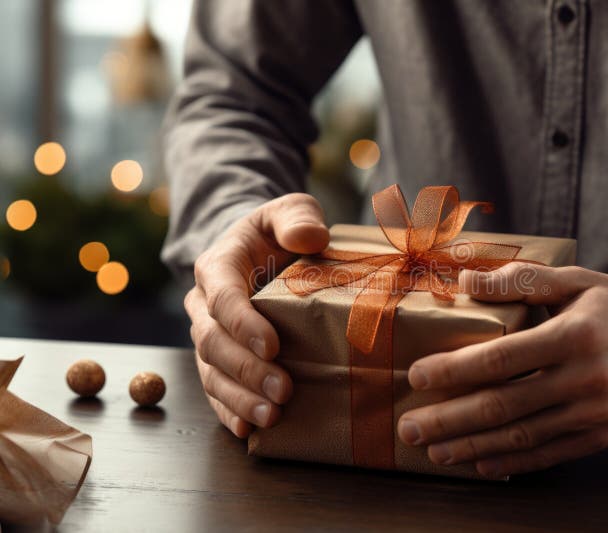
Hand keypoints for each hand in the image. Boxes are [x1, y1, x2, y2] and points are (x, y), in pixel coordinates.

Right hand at [185, 193, 328, 437]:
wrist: (258, 251)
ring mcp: (209, 335)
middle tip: (283, 391)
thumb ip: (297, 217)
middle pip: (213, 342)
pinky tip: (249, 430)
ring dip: (239, 398)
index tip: (272, 346)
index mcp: (218, 266)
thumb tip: (311, 236)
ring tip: (270, 417)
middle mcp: (204, 305)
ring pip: (211, 372)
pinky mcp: (220, 360)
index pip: (223, 297)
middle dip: (247, 370)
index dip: (243, 323)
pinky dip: (229, 411)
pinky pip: (215, 389)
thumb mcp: (289, 211)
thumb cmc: (276, 231)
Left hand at [397, 264, 607, 477]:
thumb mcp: (577, 280)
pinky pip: (547, 454)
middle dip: (449, 420)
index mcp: (575, 336)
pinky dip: (510, 462)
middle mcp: (585, 380)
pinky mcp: (598, 436)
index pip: (502, 358)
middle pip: (503, 406)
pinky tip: (478, 463)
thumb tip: (466, 281)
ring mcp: (594, 415)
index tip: (418, 376)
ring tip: (433, 449)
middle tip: (409, 426)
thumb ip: (522, 280)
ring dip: (471, 446)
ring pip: (520, 436)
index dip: (455, 370)